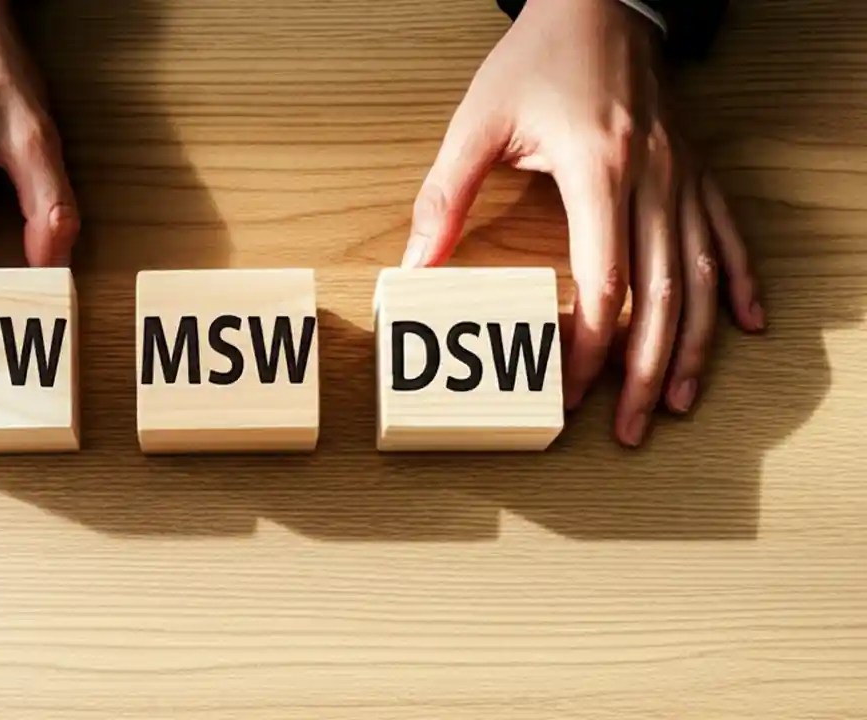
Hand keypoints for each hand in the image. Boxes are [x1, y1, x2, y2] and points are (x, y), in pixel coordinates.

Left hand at [404, 0, 763, 446]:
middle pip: (663, 294)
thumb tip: (415, 264)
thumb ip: (444, 196)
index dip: (592, 346)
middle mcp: (653, 179)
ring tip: (681, 400)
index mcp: (598, 171)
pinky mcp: (696, 168)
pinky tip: (747, 326)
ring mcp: (683, 175)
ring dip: (695, 345)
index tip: (571, 390)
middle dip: (646, 370)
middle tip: (633, 427)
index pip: (605, 282)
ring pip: (704, 275)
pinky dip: (740, 283)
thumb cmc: (538, 57)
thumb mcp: (477, 121)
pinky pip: (728, 234)